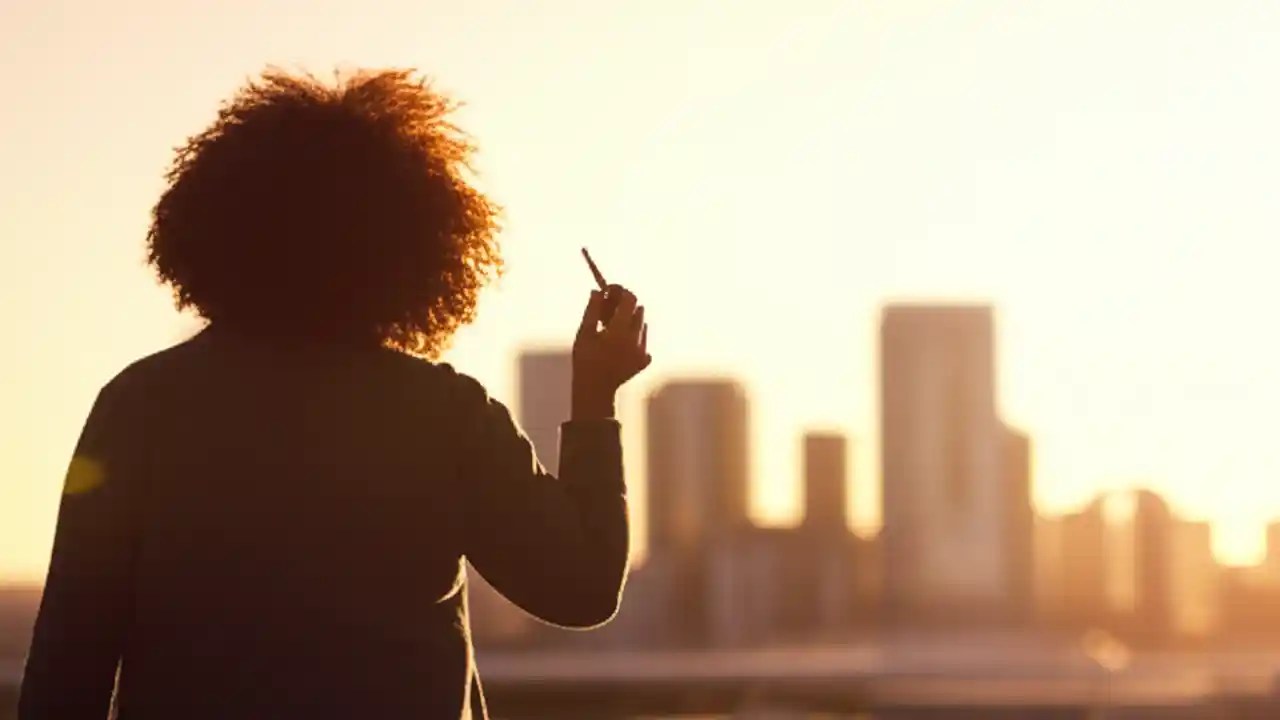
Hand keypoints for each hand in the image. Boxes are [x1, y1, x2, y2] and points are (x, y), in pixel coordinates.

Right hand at [571, 285, 650, 418]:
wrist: (595, 391)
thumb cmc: (585, 361)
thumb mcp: (584, 334)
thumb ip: (592, 311)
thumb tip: (598, 291)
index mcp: (620, 330)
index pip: (629, 299)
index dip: (621, 291)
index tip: (610, 290)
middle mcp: (636, 339)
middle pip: (638, 311)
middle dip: (625, 305)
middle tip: (609, 308)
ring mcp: (642, 351)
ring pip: (641, 326)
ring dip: (630, 321)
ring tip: (612, 329)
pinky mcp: (644, 361)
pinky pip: (643, 342)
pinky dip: (634, 338)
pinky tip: (620, 345)